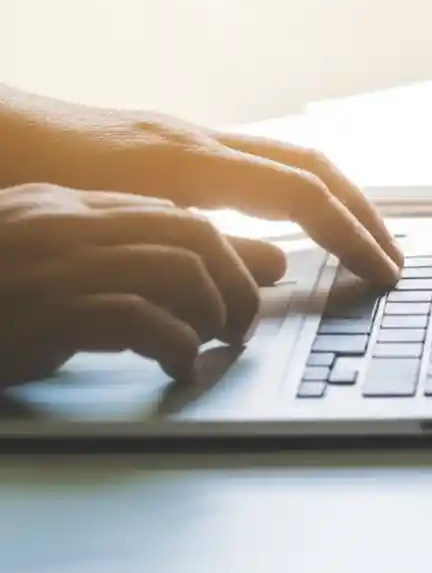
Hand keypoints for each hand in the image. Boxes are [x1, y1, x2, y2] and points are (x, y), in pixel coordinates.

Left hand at [0, 85, 402, 284]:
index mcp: (192, 161)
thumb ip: (200, 250)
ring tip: (360, 242)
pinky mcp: (173, 146)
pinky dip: (296, 196)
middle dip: (362, 212)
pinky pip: (258, 165)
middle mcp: (200, 139)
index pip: (302, 193)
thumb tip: (277, 268)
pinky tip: (293, 226)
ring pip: (288, 159)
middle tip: (394, 258)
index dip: (352, 235)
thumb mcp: (116, 231)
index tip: (383, 273)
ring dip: (335, 200)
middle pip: (313, 165)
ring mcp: (188, 136)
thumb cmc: (29, 182)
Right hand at [0, 184, 287, 385]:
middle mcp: (68, 225)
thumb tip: (190, 280)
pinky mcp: (49, 312)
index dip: (223, 250)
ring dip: (214, 311)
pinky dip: (177, 345)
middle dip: (235, 277)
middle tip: (240, 322)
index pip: (171, 212)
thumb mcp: (44, 269)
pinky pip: (142, 318)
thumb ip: (111, 260)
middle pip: (193, 232)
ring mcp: (59, 265)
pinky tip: (178, 366)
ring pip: (180, 267)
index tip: (247, 282)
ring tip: (212, 345)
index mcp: (64, 206)